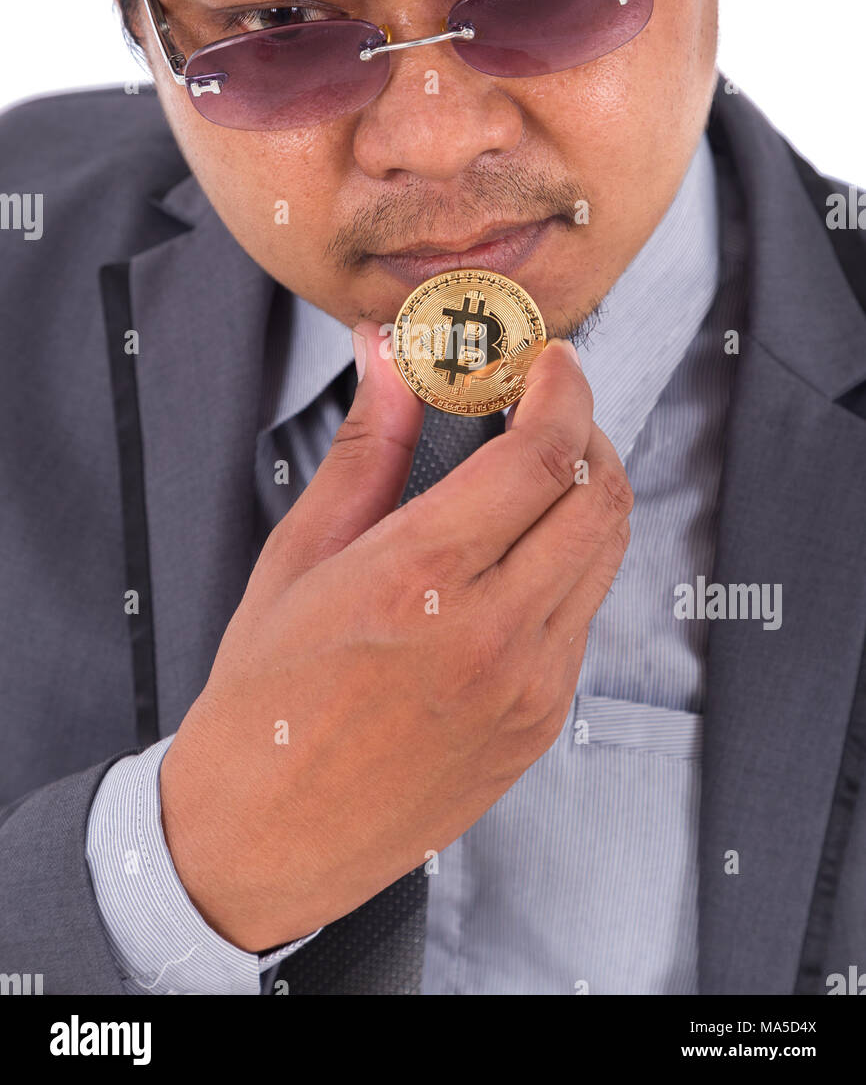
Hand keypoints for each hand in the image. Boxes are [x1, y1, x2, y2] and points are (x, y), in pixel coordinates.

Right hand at [159, 321, 632, 949]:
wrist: (264, 836)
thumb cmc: (264, 697)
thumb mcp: (300, 556)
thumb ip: (367, 448)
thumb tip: (388, 355)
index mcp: (419, 579)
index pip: (541, 456)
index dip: (562, 390)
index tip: (552, 361)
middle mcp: (491, 633)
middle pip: (598, 497)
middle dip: (586, 431)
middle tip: (547, 410)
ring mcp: (528, 687)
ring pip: (607, 555)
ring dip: (586, 495)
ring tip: (534, 476)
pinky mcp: (541, 724)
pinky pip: (585, 617)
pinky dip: (571, 563)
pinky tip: (519, 557)